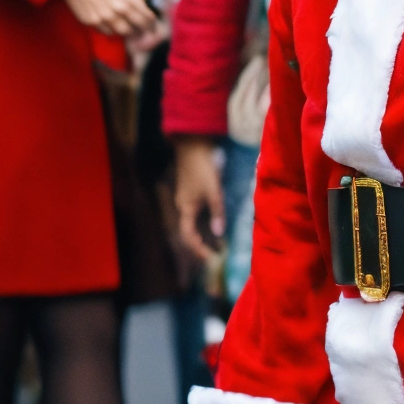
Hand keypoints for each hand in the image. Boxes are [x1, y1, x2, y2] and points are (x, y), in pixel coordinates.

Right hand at [59, 0, 161, 38]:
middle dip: (144, 30)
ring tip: (132, 28)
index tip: (155, 23)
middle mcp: (116, 10)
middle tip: (147, 30)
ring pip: (121, 33)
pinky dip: (112, 30)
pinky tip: (114, 24)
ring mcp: (102, 18)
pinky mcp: (90, 21)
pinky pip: (106, 32)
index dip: (152, 22)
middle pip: (136, 27)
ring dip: (128, 31)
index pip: (146, 16)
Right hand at [173, 137, 225, 263]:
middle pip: (190, 231)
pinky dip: (207, 221)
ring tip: (220, 242)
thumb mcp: (213, 190)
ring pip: (195, 222)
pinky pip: (198, 212)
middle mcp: (183, 206)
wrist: (193, 144)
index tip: (211, 259)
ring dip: (205, 233)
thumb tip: (219, 234)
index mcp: (185, 208)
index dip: (198, 249)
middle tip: (218, 254)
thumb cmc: (202, 167)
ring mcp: (187, 198)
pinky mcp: (192, 190)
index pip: (188, 236)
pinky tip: (217, 222)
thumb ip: (216, 211)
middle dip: (203, 244)